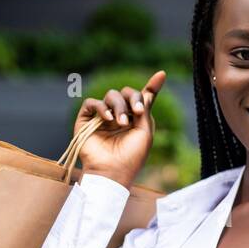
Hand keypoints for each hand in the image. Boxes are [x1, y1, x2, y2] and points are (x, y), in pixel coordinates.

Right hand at [73, 69, 165, 188]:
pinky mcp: (87, 120)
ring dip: (118, 106)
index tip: (161, 75)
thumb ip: (146, 108)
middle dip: (133, 98)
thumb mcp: (145, 132)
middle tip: (137, 112)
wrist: (112, 172)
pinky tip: (108, 118)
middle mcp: (119, 116)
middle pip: (126, 93)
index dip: (151, 86)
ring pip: (111, 96)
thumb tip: (151, 88)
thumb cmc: (131, 157)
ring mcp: (103, 118)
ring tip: (121, 123)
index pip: (142, 98)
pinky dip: (101, 107)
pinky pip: (92, 102)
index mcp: (135, 120)